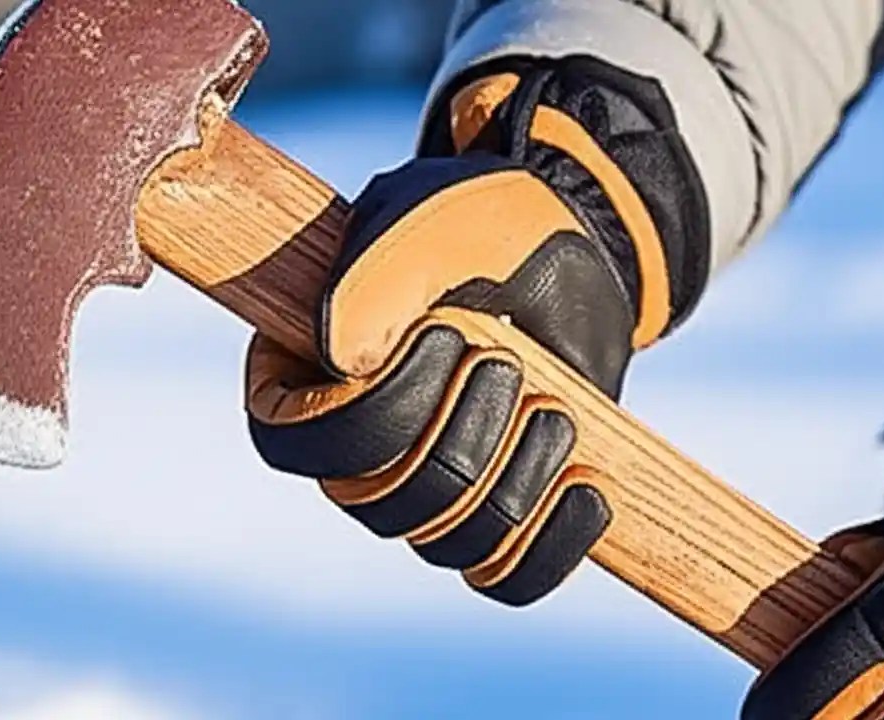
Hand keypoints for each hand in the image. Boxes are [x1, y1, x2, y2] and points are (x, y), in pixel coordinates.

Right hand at [246, 57, 707, 605]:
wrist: (574, 247)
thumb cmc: (487, 227)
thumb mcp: (431, 225)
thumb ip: (378, 277)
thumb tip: (338, 361)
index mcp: (304, 379)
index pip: (294, 447)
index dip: (369, 415)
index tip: (442, 337)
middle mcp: (353, 451)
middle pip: (387, 506)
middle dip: (464, 435)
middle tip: (505, 359)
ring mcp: (427, 490)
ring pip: (452, 543)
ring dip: (518, 473)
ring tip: (552, 406)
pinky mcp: (497, 515)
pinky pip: (509, 577)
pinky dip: (553, 541)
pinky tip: (588, 485)